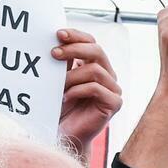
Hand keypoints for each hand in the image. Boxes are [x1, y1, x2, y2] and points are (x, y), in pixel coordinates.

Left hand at [54, 29, 124, 152]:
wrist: (65, 133)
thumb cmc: (61, 107)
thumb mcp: (59, 79)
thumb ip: (63, 61)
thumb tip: (57, 40)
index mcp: (96, 65)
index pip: (91, 42)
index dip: (77, 36)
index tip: (58, 34)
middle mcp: (108, 75)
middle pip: (97, 51)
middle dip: (74, 49)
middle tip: (53, 53)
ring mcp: (113, 89)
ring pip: (96, 70)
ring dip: (72, 76)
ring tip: (59, 86)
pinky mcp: (114, 104)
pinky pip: (96, 88)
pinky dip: (78, 90)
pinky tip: (66, 97)